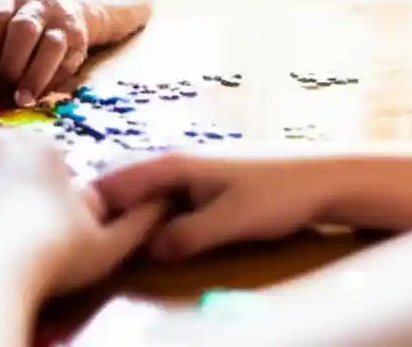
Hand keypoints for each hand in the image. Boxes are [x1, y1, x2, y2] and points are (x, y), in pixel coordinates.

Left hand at [0, 0, 89, 105]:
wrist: (72, 2)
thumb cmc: (21, 20)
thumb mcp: (2, 18)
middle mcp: (38, 2)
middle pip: (23, 29)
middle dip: (9, 64)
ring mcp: (63, 18)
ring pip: (51, 45)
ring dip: (34, 76)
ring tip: (20, 100)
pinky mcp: (80, 39)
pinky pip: (68, 61)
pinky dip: (52, 80)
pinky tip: (39, 95)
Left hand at [0, 133, 165, 296]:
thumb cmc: (54, 255)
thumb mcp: (109, 244)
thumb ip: (139, 220)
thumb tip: (164, 201)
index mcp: (44, 149)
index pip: (52, 156)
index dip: (55, 185)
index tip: (54, 217)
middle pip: (5, 150)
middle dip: (9, 173)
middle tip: (15, 215)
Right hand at [94, 152, 328, 261]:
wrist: (326, 177)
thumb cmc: (279, 195)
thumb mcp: (229, 223)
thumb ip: (185, 237)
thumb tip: (145, 251)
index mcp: (175, 164)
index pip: (116, 181)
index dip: (95, 208)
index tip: (85, 237)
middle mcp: (178, 160)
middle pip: (125, 182)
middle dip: (109, 210)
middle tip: (99, 244)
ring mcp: (193, 169)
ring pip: (147, 189)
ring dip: (133, 213)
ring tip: (122, 243)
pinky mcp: (208, 180)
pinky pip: (167, 195)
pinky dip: (155, 212)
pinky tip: (158, 234)